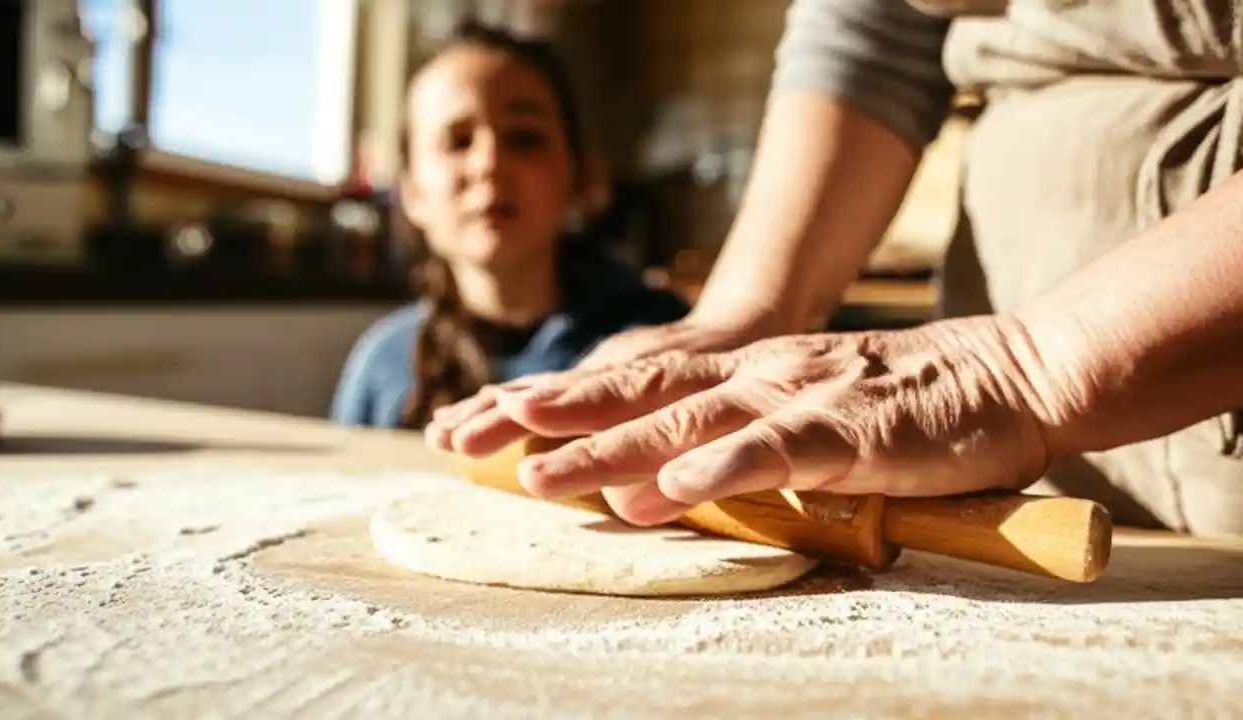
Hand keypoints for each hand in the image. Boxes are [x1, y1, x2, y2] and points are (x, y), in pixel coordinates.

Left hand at [437, 316, 1066, 525]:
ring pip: (690, 420)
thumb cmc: (905, 407)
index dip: (562, 400)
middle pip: (640, 393)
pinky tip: (670, 489)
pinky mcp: (853, 425)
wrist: (1012, 373)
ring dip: (613, 447)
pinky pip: (777, 447)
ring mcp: (801, 394)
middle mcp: (758, 373)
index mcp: (744, 372)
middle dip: (555, 418)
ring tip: (544, 475)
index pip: (636, 382)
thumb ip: (732, 447)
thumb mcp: (804, 419)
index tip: (489, 419)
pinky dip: (721, 465)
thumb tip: (653, 486)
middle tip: (476, 438)